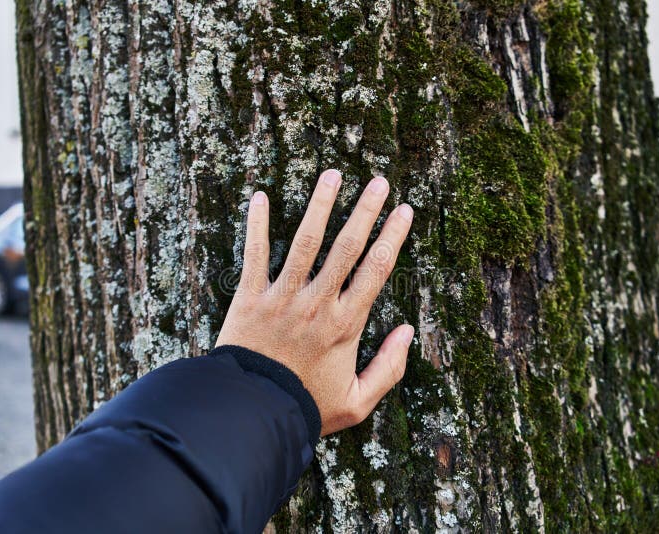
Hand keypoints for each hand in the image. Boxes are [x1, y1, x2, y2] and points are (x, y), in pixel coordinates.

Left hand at [215, 169, 414, 435]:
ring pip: (305, 242)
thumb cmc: (306, 408)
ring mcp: (282, 297)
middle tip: (379, 181)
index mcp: (345, 324)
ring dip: (320, 205)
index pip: (377, 270)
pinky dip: (257, 225)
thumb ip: (389, 368)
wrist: (252, 413)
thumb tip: (408, 331)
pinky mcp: (250, 298)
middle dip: (366, 211)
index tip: (405, 210)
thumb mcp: (358, 402)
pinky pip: (254, 255)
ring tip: (333, 174)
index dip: (393, 236)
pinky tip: (260, 196)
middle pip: (347, 247)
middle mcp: (317, 303)